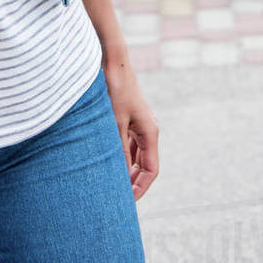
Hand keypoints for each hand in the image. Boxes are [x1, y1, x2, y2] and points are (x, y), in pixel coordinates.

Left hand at [103, 57, 158, 199]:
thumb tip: (122, 177)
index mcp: (150, 131)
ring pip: (137, 153)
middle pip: (146, 164)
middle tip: (120, 198)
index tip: (129, 202)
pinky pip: (129, 142)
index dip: (141, 187)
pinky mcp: (129, 116)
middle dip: (135, 182)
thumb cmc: (115, 89)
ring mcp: (139, 122)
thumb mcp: (115, 123)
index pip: (151, 169)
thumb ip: (120, 151)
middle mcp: (148, 128)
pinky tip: (111, 162)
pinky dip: (123, 154)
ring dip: (128, 169)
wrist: (112, 61)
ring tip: (114, 184)